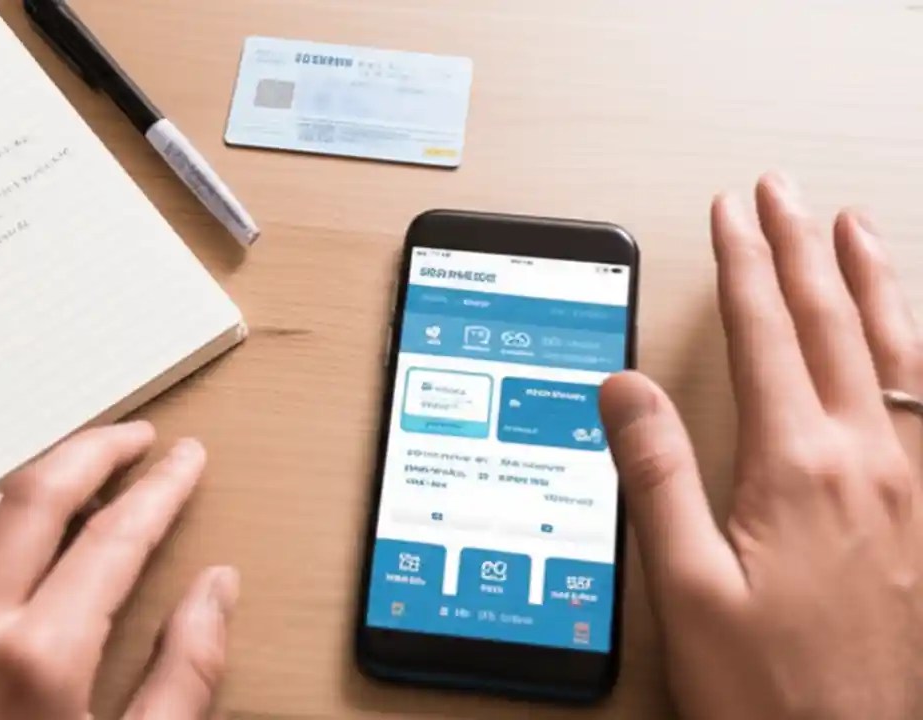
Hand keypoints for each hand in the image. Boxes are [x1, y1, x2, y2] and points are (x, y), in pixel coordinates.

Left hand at [0, 422, 238, 719]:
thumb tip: (216, 589)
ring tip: (58, 501)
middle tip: (135, 441)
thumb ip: (185, 675)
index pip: (118, 534)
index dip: (162, 488)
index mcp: (40, 657)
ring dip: (15, 491)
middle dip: (95, 450)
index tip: (187, 461)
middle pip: (37, 490)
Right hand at [601, 174, 922, 718]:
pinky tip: (919, 343)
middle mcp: (871, 462)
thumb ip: (656, 474)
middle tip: (779, 194)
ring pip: (902, 353)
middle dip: (797, 249)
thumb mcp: (684, 587)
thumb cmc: (767, 688)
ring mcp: (918, 487)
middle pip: (833, 325)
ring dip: (873, 281)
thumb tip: (624, 387)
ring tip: (854, 230)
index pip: (765, 336)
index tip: (728, 214)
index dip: (741, 265)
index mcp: (799, 469)